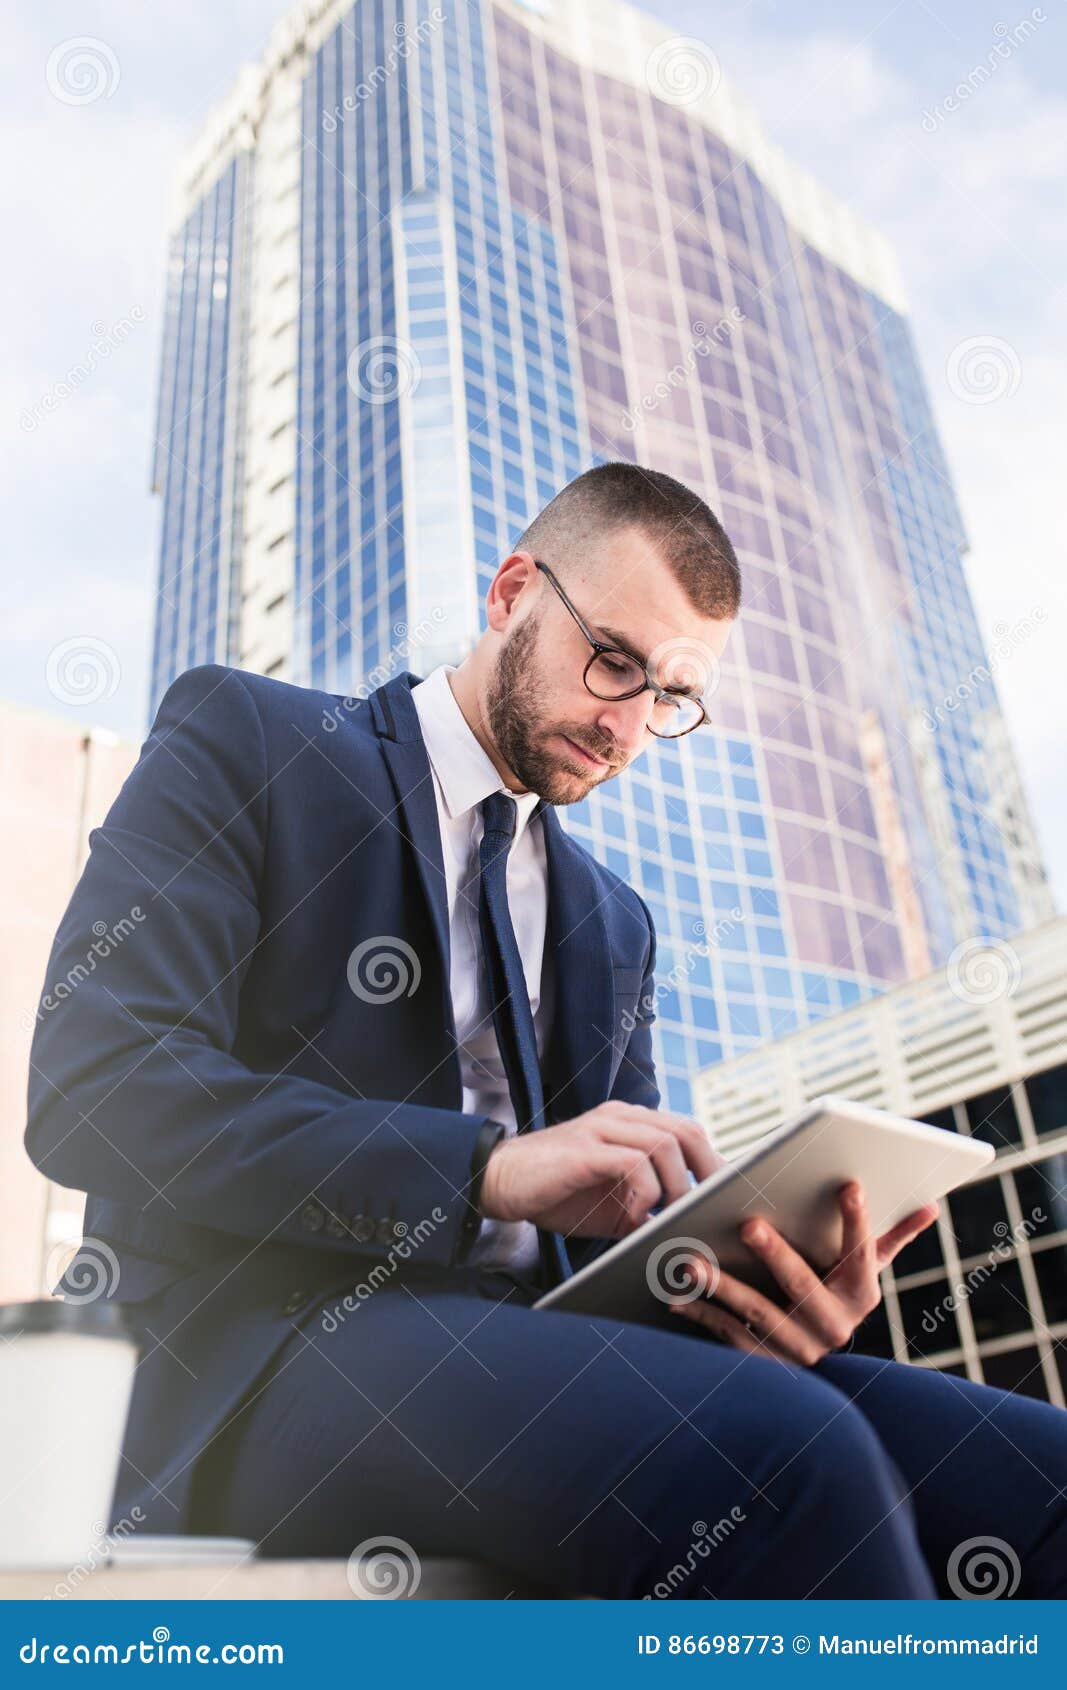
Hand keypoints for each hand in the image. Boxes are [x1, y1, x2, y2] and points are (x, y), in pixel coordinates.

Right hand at [479, 1102, 725, 1238]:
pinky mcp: (585, 1149)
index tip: (725, 1197)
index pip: (687, 1130)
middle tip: (708, 1208)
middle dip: (707, 1171)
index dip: (712, 1162)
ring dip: (675, 1186)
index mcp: (629, 1123)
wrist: (496, 1182)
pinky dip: (644, 1194)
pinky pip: (633, 1163)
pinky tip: (632, 1217)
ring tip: (666, 1216)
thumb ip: (647, 1206)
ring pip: (665, 1143)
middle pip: (686, 1129)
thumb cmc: (555, 1193)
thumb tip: (686, 1228)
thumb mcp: (612, 1204)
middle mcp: (620, 1117)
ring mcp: (602, 1129)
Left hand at [668, 1180, 938, 1365]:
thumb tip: (929, 1204)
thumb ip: (891, 1238)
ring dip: (723, 1285)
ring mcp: (798, 1350)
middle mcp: (834, 1327)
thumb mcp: (861, 1270)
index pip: (864, 1254)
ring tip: (692, 1260)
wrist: (809, 1376)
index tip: (849, 1183)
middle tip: (748, 1223)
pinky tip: (676, 1293)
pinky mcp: (763, 1366)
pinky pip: (728, 1337)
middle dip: (776, 1254)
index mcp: (861, 1295)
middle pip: (803, 1286)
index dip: (858, 1221)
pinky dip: (700, 1313)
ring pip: (758, 1314)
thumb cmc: (831, 1293)